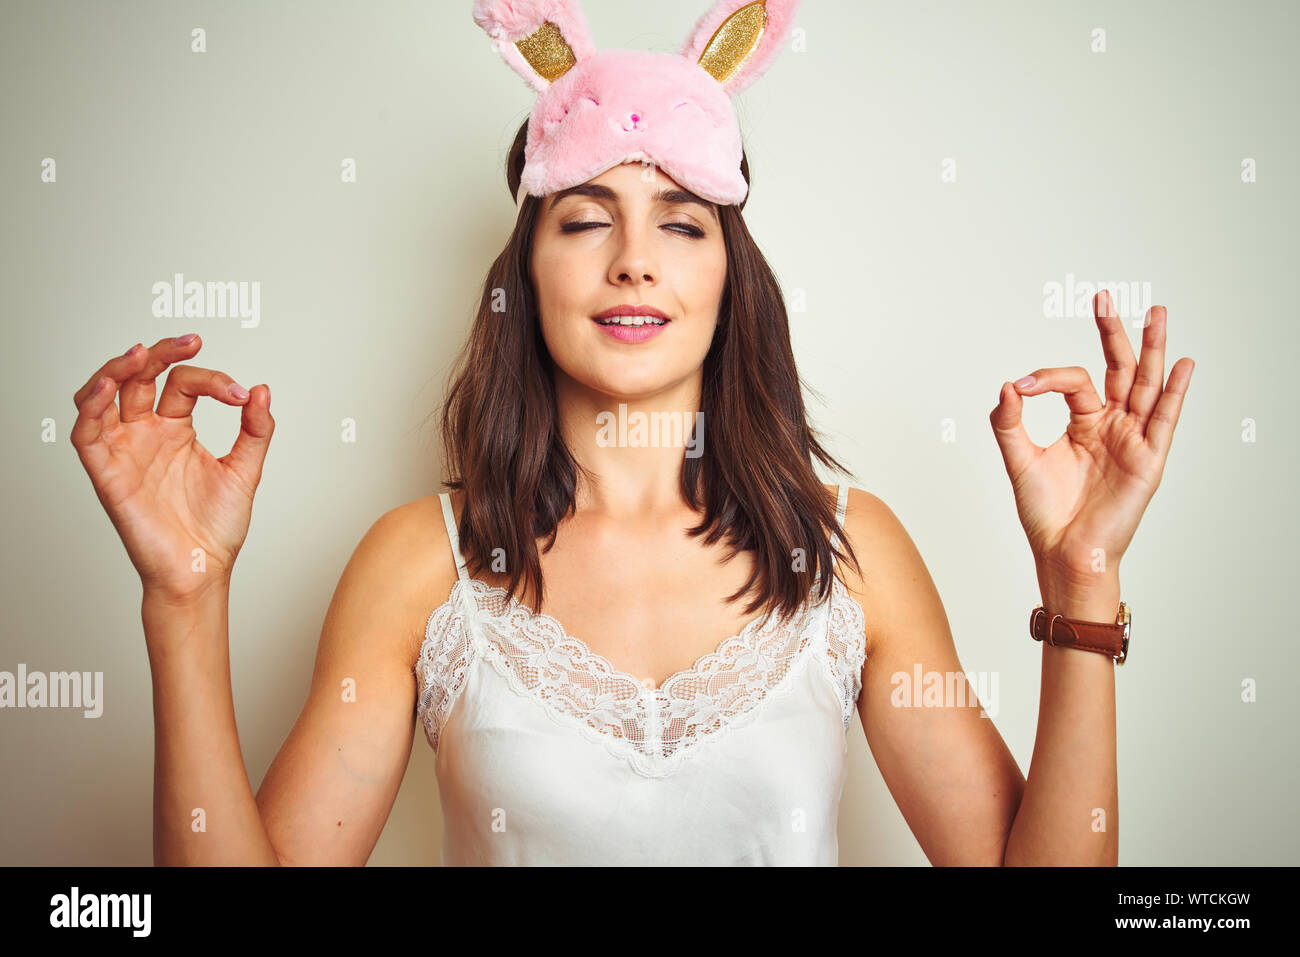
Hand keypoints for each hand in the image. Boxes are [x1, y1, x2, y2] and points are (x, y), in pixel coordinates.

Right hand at [70, 335, 274, 603]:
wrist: (202, 571)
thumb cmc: (217, 527)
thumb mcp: (246, 470)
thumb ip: (256, 430)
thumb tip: (262, 390)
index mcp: (177, 429)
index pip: (183, 385)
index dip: (212, 380)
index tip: (241, 395)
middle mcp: (146, 434)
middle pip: (140, 378)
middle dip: (161, 353)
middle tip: (190, 340)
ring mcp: (125, 451)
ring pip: (104, 395)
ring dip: (118, 369)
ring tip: (142, 352)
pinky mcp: (107, 473)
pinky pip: (86, 434)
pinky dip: (91, 406)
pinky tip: (109, 387)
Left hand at [989, 290, 1193, 588]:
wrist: (1063, 552)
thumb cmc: (1045, 513)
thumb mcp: (1019, 460)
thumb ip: (1008, 423)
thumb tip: (1007, 385)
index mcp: (1084, 423)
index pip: (1074, 381)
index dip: (1047, 378)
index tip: (1022, 388)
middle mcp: (1112, 425)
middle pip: (1119, 369)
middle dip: (1114, 333)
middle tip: (1104, 296)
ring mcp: (1133, 439)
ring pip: (1145, 384)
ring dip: (1151, 349)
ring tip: (1156, 312)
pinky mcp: (1148, 459)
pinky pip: (1164, 420)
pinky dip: (1174, 391)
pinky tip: (1182, 364)